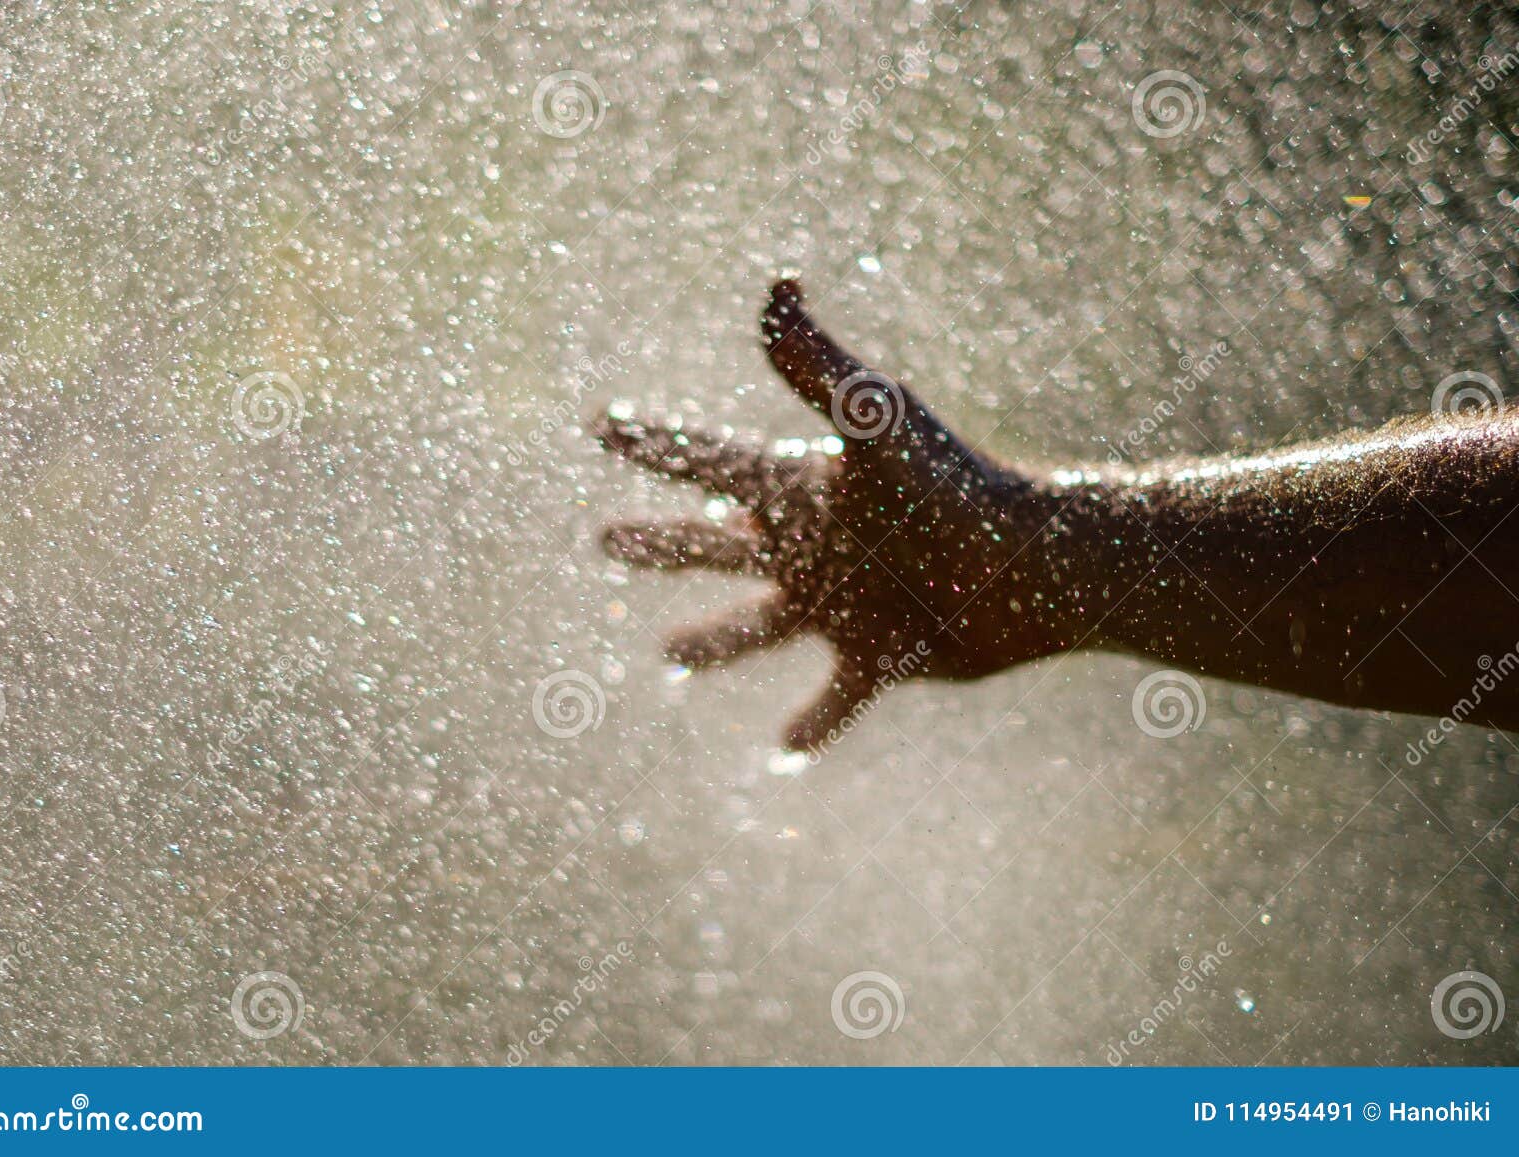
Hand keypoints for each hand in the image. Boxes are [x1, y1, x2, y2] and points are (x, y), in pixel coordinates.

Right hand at [595, 279, 1056, 752]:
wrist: (1038, 567)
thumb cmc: (956, 490)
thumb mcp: (878, 425)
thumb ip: (821, 367)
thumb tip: (777, 282)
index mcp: (799, 490)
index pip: (706, 461)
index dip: (651, 444)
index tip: (598, 425)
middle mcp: (812, 545)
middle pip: (713, 544)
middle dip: (658, 543)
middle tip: (603, 540)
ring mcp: (842, 603)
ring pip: (756, 626)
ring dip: (712, 642)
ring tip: (668, 657)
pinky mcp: (881, 655)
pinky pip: (836, 698)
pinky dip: (812, 725)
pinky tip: (784, 751)